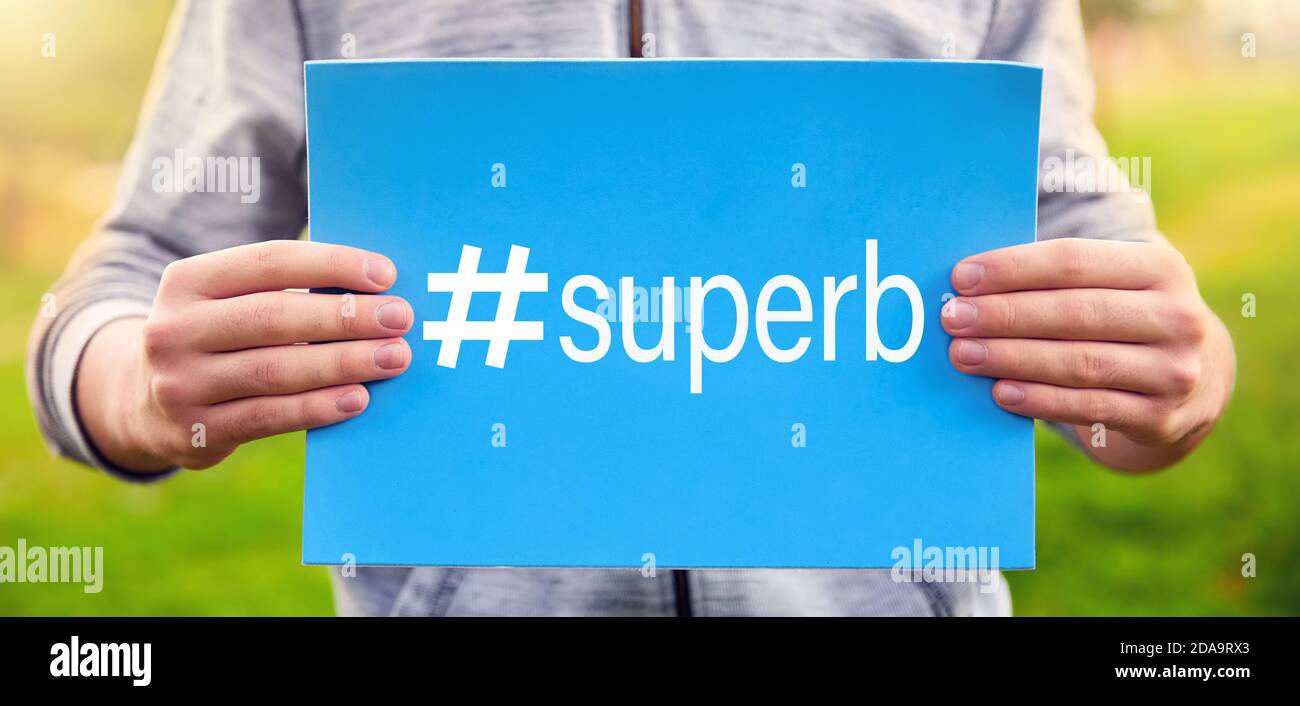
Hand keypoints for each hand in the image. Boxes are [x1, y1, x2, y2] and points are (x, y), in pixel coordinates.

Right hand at [76, 240, 412, 470]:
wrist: (143, 402)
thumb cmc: (220, 338)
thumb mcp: (228, 302)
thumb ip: (285, 290)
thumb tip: (375, 287)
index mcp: (187, 281)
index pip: (269, 262)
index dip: (331, 265)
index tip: (386, 274)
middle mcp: (173, 329)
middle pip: (274, 317)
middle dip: (345, 317)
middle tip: (400, 319)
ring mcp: (179, 383)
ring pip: (275, 370)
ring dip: (343, 363)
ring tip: (394, 358)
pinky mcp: (195, 431)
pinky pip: (268, 416)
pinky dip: (318, 407)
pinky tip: (359, 398)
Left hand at [940, 237, 1234, 471]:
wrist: (1197, 377)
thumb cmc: (1126, 316)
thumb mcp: (1116, 283)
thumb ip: (1058, 276)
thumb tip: (971, 280)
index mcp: (1160, 269)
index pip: (1075, 261)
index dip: (1014, 268)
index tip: (962, 276)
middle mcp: (1177, 317)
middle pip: (1075, 312)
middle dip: (1005, 314)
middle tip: (953, 318)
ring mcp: (1173, 371)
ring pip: (1078, 362)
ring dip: (1012, 358)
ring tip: (963, 354)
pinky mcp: (1160, 417)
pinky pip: (1086, 406)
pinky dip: (1039, 400)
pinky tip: (1000, 392)